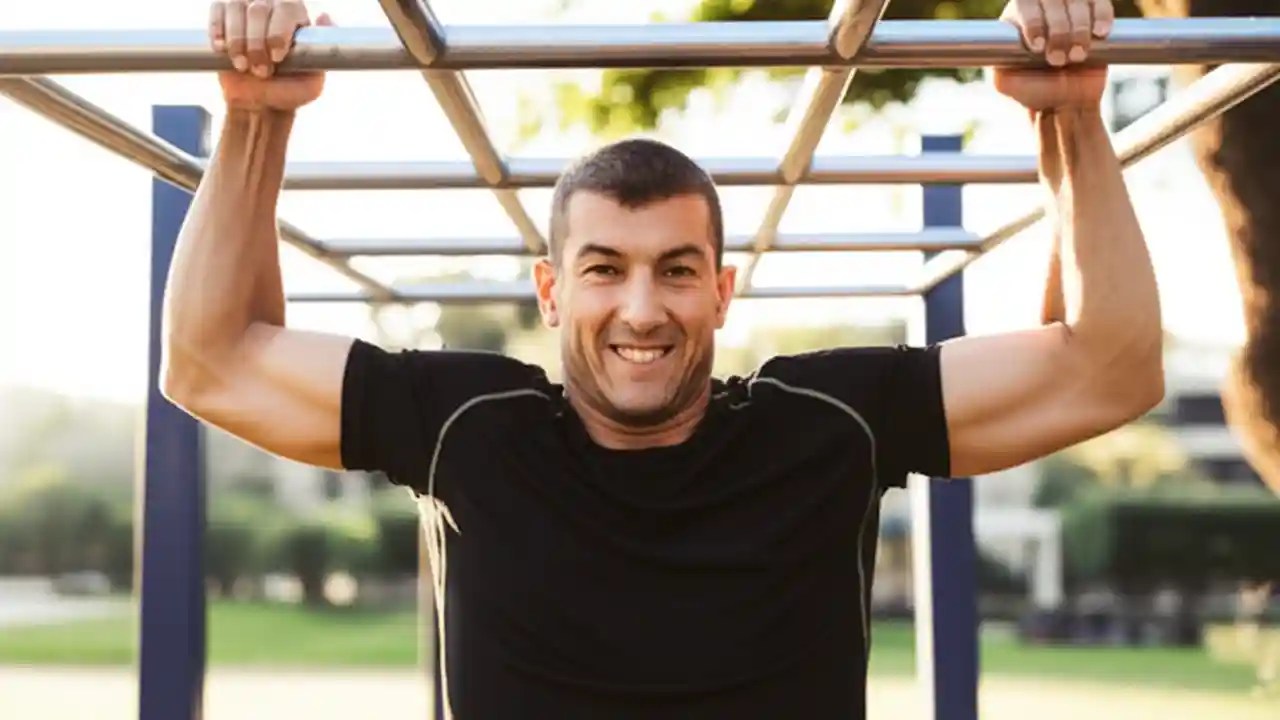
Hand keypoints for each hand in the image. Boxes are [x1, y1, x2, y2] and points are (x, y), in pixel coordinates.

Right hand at [210, 0, 330, 111]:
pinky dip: (217, 30)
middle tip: (261, 71)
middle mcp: (271, 4)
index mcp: (296, 14)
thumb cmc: (288, 89)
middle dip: (257, 43)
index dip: (278, 31)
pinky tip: (221, 49)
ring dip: (237, 41)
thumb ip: (325, 55)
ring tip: (242, 66)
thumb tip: (324, 16)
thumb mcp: (313, 81)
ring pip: (236, 8)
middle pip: (259, 8)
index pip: (287, 8)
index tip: (277, 57)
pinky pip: (217, 10)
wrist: (259, 101)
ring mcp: (246, 7)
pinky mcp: (223, 13)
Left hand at [993, 0, 1113, 111]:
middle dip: (1057, 30)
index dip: (1033, 21)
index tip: (1038, 46)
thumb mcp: (1007, 83)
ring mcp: (1070, 7)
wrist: (1065, 101)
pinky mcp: (1094, 12)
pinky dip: (1101, 17)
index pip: (1025, 3)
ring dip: (1078, 29)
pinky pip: (1101, 3)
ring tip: (1075, 57)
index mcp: (1018, 15)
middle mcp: (1044, 5)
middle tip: (1056, 60)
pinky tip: (1098, 34)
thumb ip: (999, 69)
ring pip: (1078, 1)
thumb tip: (995, 59)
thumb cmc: (1033, 89)